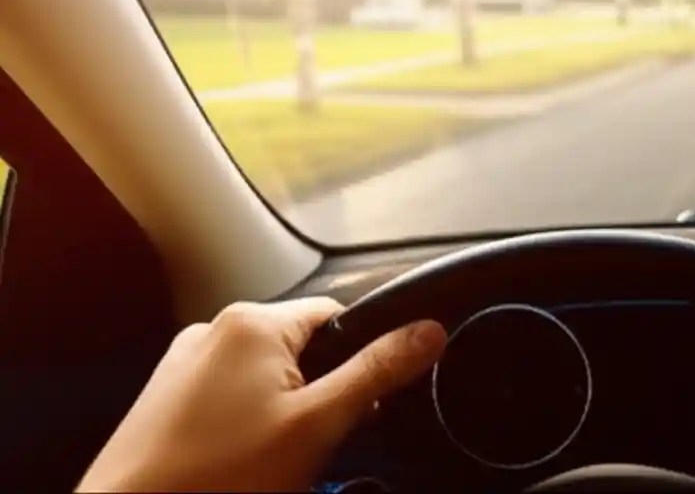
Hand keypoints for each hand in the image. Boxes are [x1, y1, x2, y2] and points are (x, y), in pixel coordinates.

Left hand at [78, 297, 446, 492]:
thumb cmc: (221, 477)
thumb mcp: (317, 425)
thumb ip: (376, 373)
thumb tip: (428, 331)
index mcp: (254, 322)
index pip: (339, 316)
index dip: (362, 359)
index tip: (364, 404)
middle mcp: (214, 329)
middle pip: (301, 348)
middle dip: (321, 393)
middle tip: (319, 443)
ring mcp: (184, 363)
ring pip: (265, 376)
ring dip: (285, 411)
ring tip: (277, 459)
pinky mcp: (165, 398)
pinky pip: (229, 396)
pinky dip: (247, 422)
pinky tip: (244, 462)